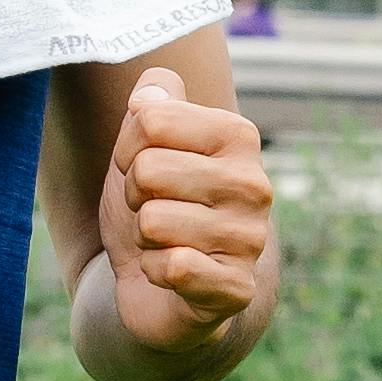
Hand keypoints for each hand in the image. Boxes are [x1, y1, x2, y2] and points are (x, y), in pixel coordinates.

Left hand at [96, 66, 273, 345]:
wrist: (161, 282)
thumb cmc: (155, 204)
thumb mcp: (141, 145)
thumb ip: (151, 103)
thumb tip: (151, 92)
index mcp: (238, 136)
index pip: (150, 119)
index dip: (128, 149)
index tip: (143, 169)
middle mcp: (254, 185)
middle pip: (148, 170)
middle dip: (133, 196)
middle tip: (153, 210)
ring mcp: (250, 239)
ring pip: (152, 222)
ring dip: (143, 237)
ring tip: (163, 241)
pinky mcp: (237, 288)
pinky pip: (171, 267)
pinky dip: (154, 271)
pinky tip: (171, 273)